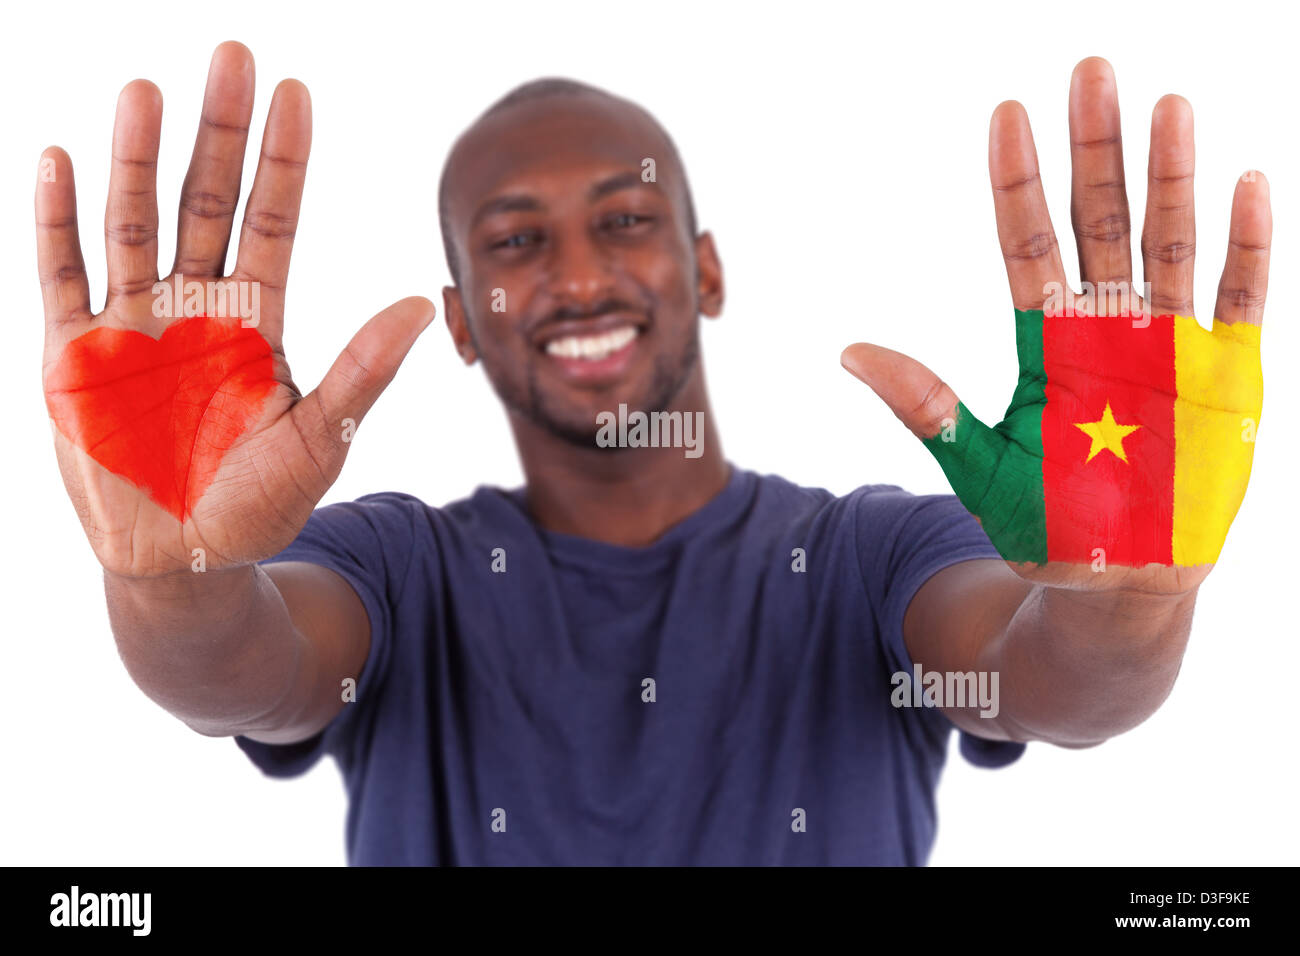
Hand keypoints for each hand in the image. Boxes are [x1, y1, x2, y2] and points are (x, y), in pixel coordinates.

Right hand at [38, 42, 435, 577]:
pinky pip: (64, 274)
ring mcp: (133, 323)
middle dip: (219, 132)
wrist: (182, 562)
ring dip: (137, 158)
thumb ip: (364, 369)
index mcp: (256, 319)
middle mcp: (196, 306)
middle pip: (207, 202)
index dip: (284, 159)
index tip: (297, 92)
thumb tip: (427, 302)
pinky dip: (60, 220)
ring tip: (148, 89)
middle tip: (233, 56)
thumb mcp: (321, 437)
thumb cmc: (257, 503)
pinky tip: (61, 159)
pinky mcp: (75, 353)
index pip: (273, 221)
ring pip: (134, 223)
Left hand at [841, 58, 1268, 593]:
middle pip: (1099, 221)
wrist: (1118, 584)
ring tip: (1165, 105)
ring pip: (1170, 241)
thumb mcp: (978, 466)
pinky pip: (1240, 297)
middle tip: (1090, 70)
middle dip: (1096, 149)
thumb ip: (924, 407)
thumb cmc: (1047, 528)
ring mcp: (1169, 344)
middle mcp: (1106, 328)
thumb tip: (848, 351)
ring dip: (1171, 176)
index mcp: (1045, 342)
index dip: (1016, 180)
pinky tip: (1247, 183)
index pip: (1025, 244)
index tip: (1006, 111)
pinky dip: (1244, 246)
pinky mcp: (1226, 373)